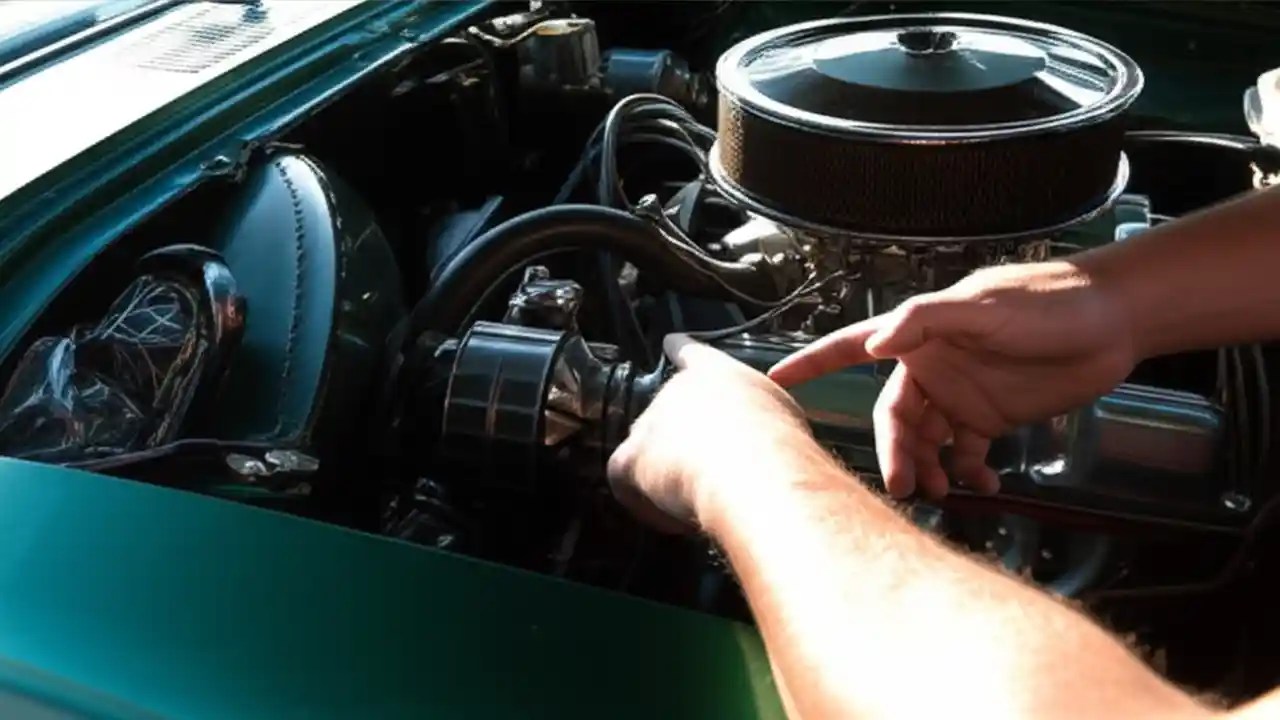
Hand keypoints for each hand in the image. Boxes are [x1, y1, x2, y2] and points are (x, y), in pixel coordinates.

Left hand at [608, 334, 814, 531]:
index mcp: (714, 373)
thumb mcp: (780, 417)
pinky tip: (675, 519)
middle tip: (712, 473)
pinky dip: (648, 506)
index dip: (680, 349)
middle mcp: (674, 390)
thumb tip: (752, 437)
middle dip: (682, 443)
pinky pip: (628, 485)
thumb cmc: (778, 444)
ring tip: (700, 498)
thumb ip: (758, 416)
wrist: (752, 467)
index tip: (669, 342)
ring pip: (648, 452)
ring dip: (667, 475)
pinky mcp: (629, 459)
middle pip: (666, 414)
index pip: (690, 353)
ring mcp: (646, 423)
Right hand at [767, 259, 1138, 498]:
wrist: (1113, 322)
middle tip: (903, 485)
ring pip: (926, 442)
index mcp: (918, 335)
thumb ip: (926, 321)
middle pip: (895, 418)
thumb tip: (874, 345)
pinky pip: (965, 453)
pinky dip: (967, 473)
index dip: (813, 364)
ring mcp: (961, 395)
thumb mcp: (984, 307)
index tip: (775, 382)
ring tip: (941, 491)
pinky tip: (982, 484)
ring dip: (928, 468)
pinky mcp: (993, 417)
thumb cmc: (1048, 302)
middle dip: (894, 451)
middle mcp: (931, 367)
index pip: (852, 348)